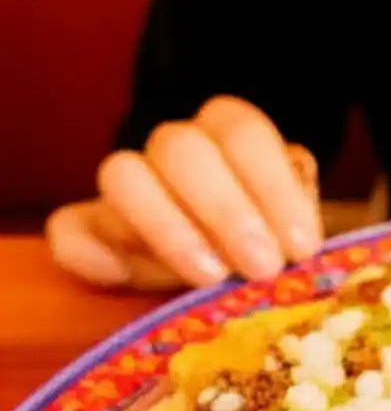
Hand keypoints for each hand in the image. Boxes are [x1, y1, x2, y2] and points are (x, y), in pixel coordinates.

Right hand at [46, 96, 321, 288]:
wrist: (228, 278)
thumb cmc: (274, 249)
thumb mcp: (297, 233)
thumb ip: (297, 227)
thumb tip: (298, 243)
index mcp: (229, 137)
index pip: (242, 131)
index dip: (273, 185)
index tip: (302, 246)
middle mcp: (175, 151)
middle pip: (180, 147)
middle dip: (226, 209)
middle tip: (262, 267)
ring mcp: (127, 189)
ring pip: (121, 175)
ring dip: (168, 228)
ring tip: (211, 278)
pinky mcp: (87, 232)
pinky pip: (68, 231)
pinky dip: (93, 255)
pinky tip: (126, 279)